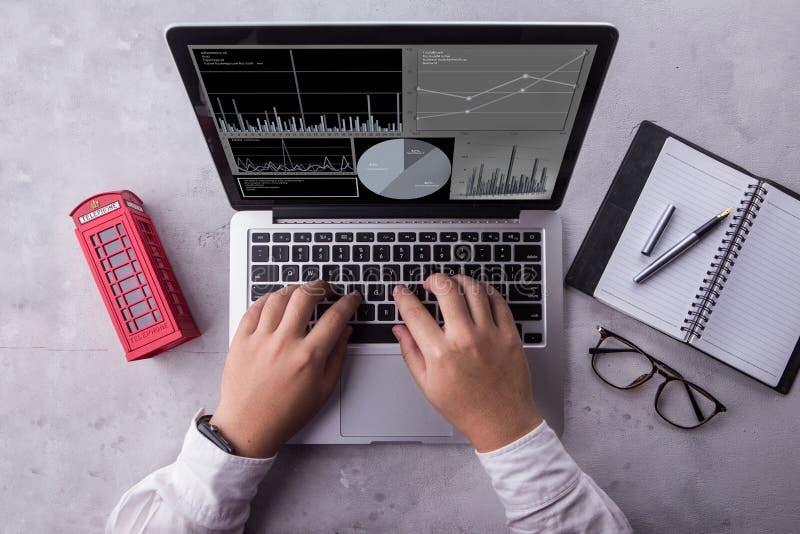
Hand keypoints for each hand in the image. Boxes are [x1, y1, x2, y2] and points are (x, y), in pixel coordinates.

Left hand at [210, 280, 360, 457]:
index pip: (336, 317)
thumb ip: (338, 356)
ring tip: (302, 293)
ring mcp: (260, 339)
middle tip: (326, 289)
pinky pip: (255, 308)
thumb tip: (346, 331)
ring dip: (295, 289)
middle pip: (306, 296)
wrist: (249, 426)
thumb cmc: (286, 413)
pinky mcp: (241, 340)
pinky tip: (277, 301)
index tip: (352, 298)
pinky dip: (268, 299)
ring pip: (279, 297)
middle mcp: (284, 343)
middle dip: (321, 286)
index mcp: (309, 357)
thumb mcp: (323, 389)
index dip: (349, 302)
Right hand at [393, 274, 541, 451]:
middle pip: (446, 289)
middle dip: (434, 279)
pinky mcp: (510, 335)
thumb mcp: (427, 385)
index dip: (403, 297)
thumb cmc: (465, 407)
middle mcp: (465, 339)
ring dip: (460, 280)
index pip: (415, 312)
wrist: (501, 421)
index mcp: (440, 353)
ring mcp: (490, 335)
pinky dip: (486, 291)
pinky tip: (478, 294)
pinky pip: (498, 301)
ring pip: (474, 289)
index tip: (401, 291)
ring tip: (454, 284)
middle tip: (430, 282)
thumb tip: (399, 329)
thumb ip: (411, 353)